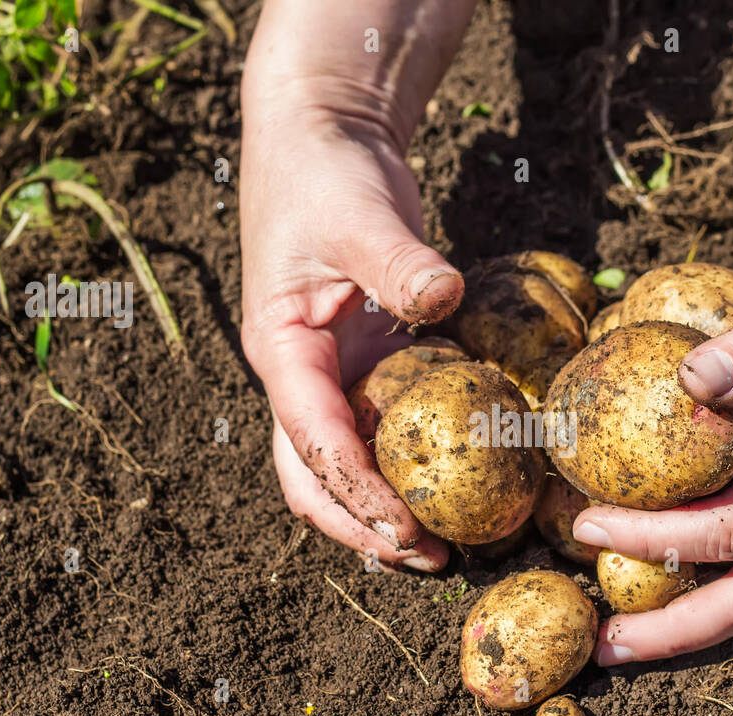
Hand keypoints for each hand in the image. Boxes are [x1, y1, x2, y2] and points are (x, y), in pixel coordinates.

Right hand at [239, 68, 461, 570]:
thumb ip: (398, 259)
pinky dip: (401, 470)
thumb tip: (444, 296)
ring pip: (338, 466)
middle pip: (312, 478)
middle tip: (430, 559)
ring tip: (438, 548)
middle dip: (362, 528)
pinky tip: (449, 489)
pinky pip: (374, 433)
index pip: (313, 439)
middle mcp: (298, 375)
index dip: (358, 492)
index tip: (409, 530)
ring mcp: (328, 376)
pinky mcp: (362, 366)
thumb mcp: (360, 212)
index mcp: (282, 348)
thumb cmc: (328, 173)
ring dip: (377, 513)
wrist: (322, 140)